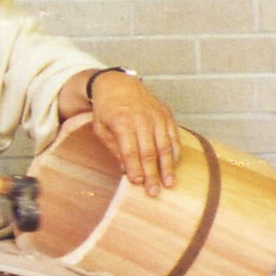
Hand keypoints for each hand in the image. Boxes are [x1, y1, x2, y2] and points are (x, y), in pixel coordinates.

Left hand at [86, 71, 180, 194]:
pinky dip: (175, 152)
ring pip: (165, 145)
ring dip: (167, 167)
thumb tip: (125, 169)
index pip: (130, 149)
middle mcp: (142, 118)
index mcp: (122, 121)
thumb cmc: (107, 109)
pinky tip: (174, 166)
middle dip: (152, 173)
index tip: (137, 183)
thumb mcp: (100, 128)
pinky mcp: (166, 114)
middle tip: (154, 192)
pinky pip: (174, 136)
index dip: (134, 167)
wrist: (119, 83)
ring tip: (169, 184)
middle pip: (150, 150)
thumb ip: (113, 148)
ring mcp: (156, 115)